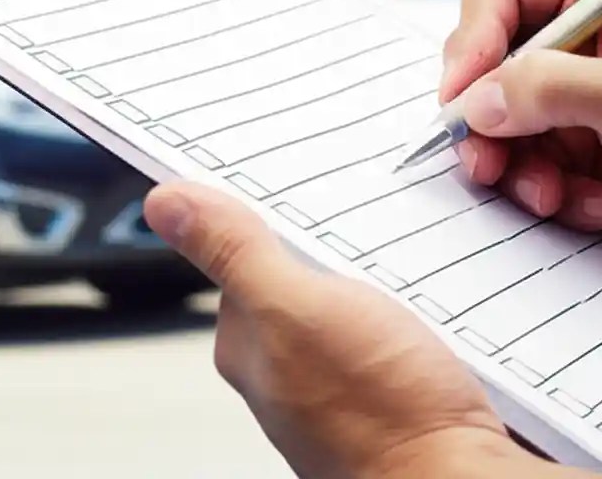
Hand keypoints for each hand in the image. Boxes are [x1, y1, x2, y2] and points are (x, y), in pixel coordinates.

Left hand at [144, 181, 599, 478]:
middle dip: (342, 250)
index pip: (247, 255)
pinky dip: (420, 315)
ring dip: (388, 282)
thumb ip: (235, 252)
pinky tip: (436, 317)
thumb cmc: (383, 416)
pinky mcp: (396, 396)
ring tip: (413, 275)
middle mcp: (291, 371)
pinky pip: (402, 334)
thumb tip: (165, 202)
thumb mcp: (296, 307)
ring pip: (360, 304)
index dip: (275, 218)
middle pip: (308, 277)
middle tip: (375, 234)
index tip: (303, 185)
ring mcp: (344, 387)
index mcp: (251, 345)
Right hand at [441, 0, 601, 271]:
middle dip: (485, 120)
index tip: (464, 90)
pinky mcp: (567, 152)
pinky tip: (594, 202)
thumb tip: (476, 100)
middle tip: (490, 159)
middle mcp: (574, 46)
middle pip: (481, 64)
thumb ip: (551, 89)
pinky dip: (546, 194)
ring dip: (516, 168)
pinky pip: (518, 169)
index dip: (472, 35)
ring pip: (491, 125)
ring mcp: (567, 102)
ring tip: (556, 192)